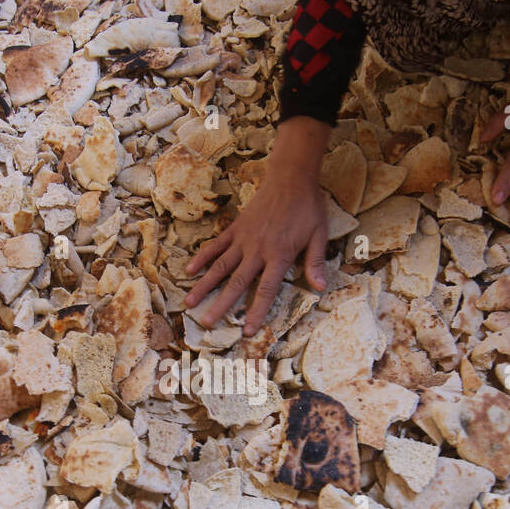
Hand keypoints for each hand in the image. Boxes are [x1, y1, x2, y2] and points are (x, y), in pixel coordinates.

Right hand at [184, 118, 330, 335]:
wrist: (291, 177)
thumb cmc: (307, 208)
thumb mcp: (319, 235)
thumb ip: (315, 263)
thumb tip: (320, 288)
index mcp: (279, 255)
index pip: (265, 290)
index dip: (256, 312)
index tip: (247, 331)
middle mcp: (257, 250)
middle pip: (236, 283)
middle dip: (221, 305)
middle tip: (206, 323)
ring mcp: (243, 239)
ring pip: (220, 266)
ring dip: (204, 285)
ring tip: (189, 302)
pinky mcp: (235, 228)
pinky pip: (216, 245)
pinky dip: (202, 257)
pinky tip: (189, 270)